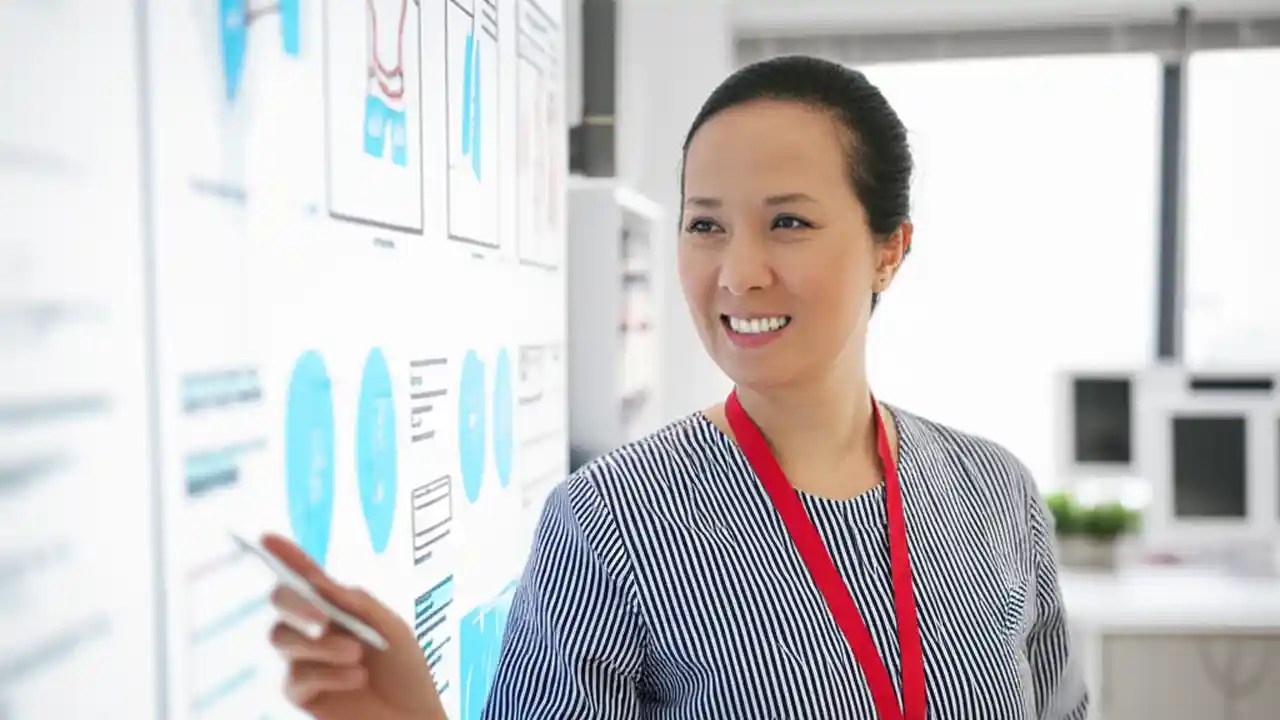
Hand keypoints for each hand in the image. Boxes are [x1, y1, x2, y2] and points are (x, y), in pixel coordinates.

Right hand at [263, 533, 446, 719]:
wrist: (414, 718)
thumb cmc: (406, 672)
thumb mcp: (391, 629)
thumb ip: (356, 604)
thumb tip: (318, 581)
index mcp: (338, 608)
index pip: (306, 576)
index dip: (286, 557)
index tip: (267, 539)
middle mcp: (315, 630)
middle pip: (282, 604)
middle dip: (297, 603)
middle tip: (322, 616)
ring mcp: (306, 662)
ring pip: (283, 639)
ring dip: (320, 645)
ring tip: (357, 653)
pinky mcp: (304, 695)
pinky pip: (297, 678)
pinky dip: (328, 674)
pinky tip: (357, 677)